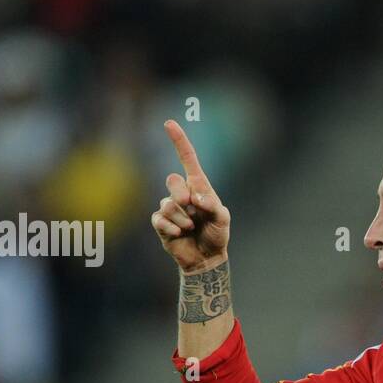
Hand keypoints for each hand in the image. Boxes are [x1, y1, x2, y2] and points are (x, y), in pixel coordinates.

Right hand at [152, 119, 230, 272]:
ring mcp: (170, 208)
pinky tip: (179, 234)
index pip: (188, 160)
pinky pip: (159, 219)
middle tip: (191, 206)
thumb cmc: (217, 234)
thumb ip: (213, 205)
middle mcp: (182, 194)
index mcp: (198, 187)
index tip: (169, 123)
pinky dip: (171, 228)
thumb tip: (196, 197)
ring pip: (168, 204)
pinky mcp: (161, 223)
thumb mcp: (223, 219)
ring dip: (182, 218)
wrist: (206, 258)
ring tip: (191, 228)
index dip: (179, 142)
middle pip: (172, 180)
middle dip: (180, 194)